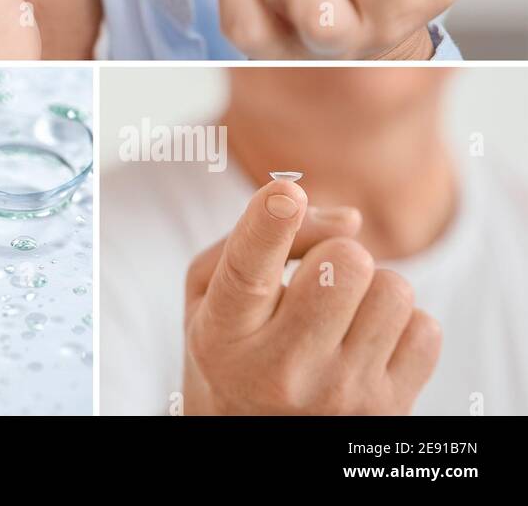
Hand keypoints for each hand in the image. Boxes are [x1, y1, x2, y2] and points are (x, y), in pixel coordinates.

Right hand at [183, 179, 441, 414]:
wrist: (249, 441)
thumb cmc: (229, 347)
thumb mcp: (210, 294)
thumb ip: (255, 239)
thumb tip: (350, 220)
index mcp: (223, 335)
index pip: (246, 273)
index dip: (267, 226)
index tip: (284, 193)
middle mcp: (280, 370)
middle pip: (343, 265)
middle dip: (337, 251)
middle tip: (318, 275)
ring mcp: (340, 395)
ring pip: (392, 288)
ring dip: (371, 286)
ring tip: (344, 311)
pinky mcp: (388, 412)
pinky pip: (426, 329)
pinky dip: (401, 324)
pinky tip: (369, 341)